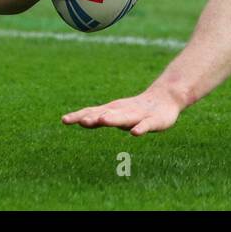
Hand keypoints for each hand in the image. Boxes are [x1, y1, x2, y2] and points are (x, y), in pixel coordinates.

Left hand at [62, 87, 181, 134]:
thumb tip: (81, 119)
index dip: (79, 116)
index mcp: (113, 110)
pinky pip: (146, 125)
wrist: (165, 98)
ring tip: (103, 120)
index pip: (93, 112)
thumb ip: (101, 116)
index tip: (64, 120)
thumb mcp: (117, 112)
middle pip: (106, 114)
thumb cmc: (137, 108)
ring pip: (124, 117)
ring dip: (114, 119)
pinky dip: (140, 128)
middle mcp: (123, 111)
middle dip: (94, 117)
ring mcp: (138, 115)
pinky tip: (135, 133)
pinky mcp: (154, 120)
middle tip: (82, 121)